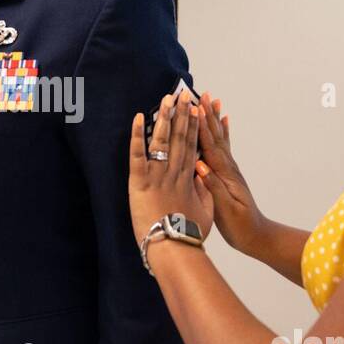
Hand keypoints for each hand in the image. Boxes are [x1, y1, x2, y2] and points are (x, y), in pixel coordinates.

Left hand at [128, 90, 213, 246]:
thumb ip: (204, 191)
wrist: (174, 248)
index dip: (195, 126)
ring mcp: (158, 176)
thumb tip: (204, 175)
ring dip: (164, 118)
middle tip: (183, 95)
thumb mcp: (205, 212)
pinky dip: (138, 136)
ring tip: (166, 99)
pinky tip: (138, 118)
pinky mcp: (140, 182)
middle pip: (180, 138)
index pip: (194, 146)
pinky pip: (138, 155)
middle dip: (182, 115)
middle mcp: (175, 173)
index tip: (197, 109)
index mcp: (190, 179)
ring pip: (162, 141)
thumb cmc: (189, 236)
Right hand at [193, 91, 267, 254]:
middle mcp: (228, 168)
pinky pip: (223, 149)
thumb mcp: (225, 210)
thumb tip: (199, 165)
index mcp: (224, 175)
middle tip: (202, 94)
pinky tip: (224, 122)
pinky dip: (222, 133)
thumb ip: (213, 187)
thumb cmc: (240, 227)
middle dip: (208, 115)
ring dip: (214, 119)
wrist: (257, 236)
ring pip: (220, 139)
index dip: (202, 126)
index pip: (210, 146)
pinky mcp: (228, 175)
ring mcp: (230, 171)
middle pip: (216, 137)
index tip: (194, 106)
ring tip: (212, 100)